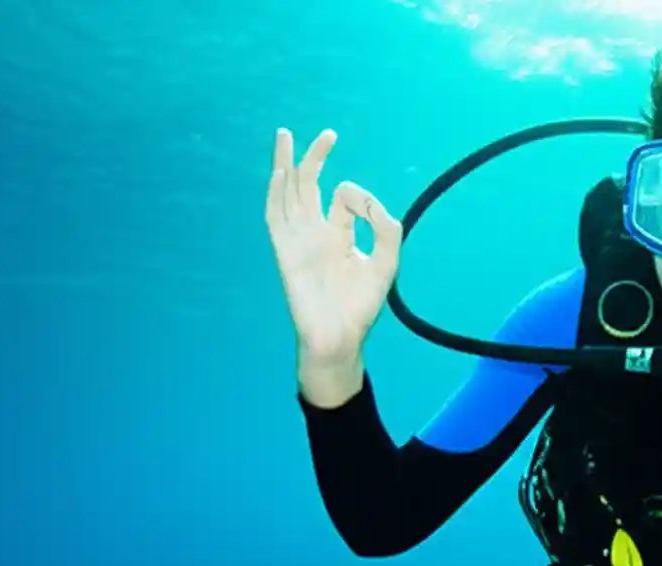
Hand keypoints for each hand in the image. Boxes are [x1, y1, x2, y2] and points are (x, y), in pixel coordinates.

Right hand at [264, 128, 400, 404]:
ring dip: (286, 164)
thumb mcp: (385, 261)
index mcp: (337, 234)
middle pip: (309, 185)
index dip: (359, 195)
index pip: (343, 199)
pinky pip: (276, 217)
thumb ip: (385, 227)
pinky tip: (281, 171)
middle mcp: (315, 232)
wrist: (339, 335)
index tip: (371, 210)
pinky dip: (277, 193)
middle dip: (315, 158)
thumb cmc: (361, 305)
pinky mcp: (286, 251)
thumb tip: (363, 199)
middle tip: (328, 133)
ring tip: (285, 134)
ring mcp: (298, 239)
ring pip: (288, 193)